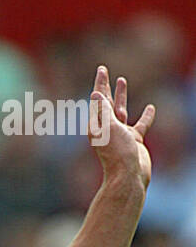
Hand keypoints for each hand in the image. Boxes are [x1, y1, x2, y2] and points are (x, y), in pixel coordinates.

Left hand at [89, 65, 153, 190]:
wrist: (128, 176)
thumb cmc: (117, 153)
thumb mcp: (109, 128)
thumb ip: (104, 110)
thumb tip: (95, 94)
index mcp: (98, 126)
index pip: (98, 100)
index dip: (100, 84)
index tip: (101, 70)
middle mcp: (107, 129)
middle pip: (106, 102)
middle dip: (105, 87)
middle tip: (103, 70)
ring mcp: (121, 134)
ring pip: (121, 110)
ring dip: (120, 96)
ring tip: (122, 80)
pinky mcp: (133, 140)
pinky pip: (140, 124)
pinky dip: (146, 116)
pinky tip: (151, 107)